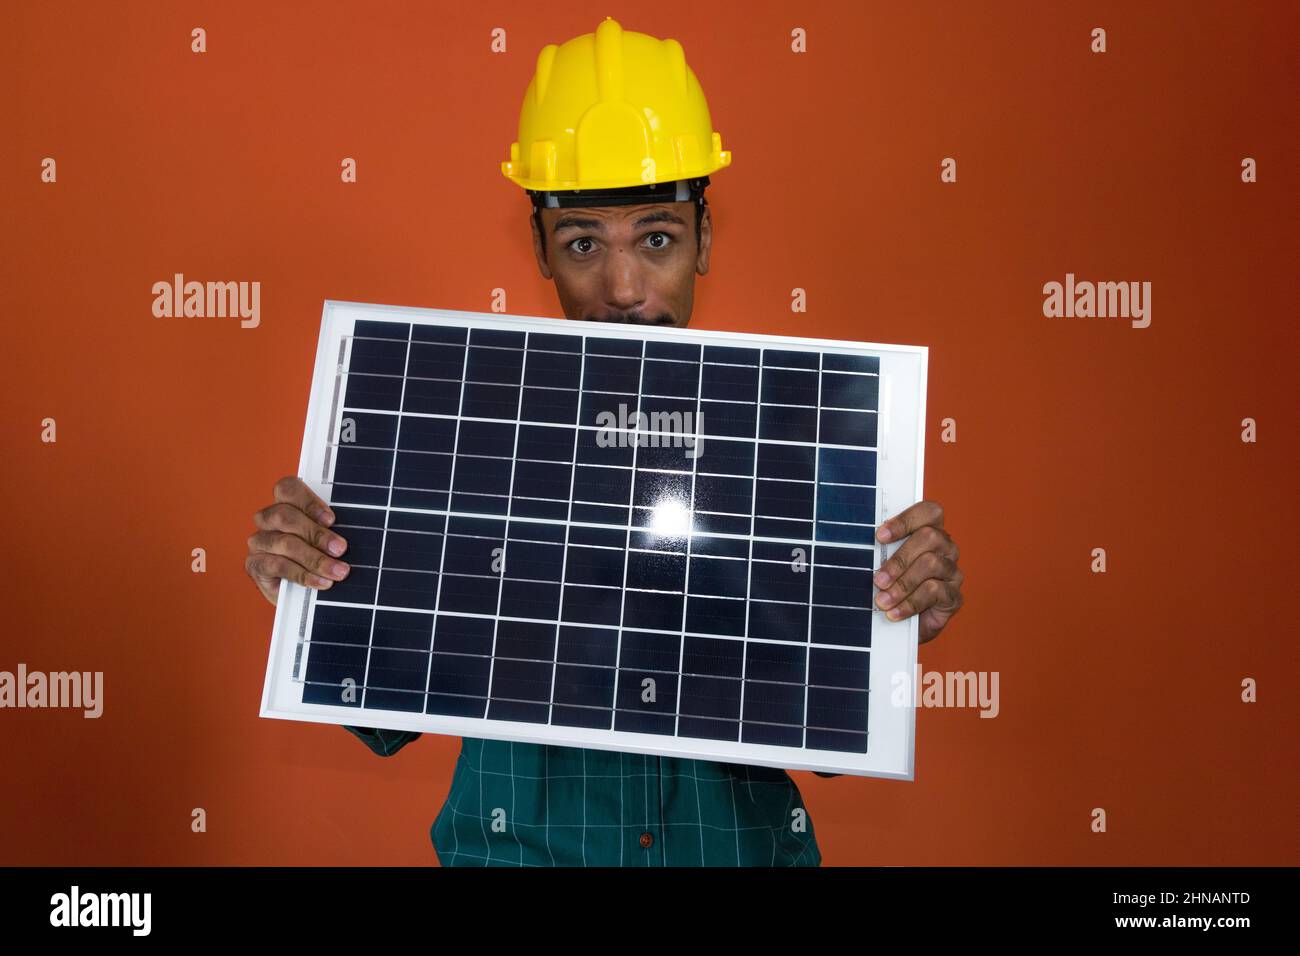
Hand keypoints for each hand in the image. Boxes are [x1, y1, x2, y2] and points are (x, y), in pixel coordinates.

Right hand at [245, 476, 350, 605]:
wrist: (303, 595)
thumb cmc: (321, 558)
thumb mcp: (329, 540)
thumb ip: (334, 529)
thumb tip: (354, 528)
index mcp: (286, 503)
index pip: (287, 489)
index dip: (308, 501)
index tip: (332, 519)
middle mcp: (268, 519)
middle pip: (284, 515)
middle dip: (317, 533)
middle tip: (341, 549)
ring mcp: (259, 541)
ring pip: (284, 543)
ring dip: (315, 558)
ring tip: (338, 571)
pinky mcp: (255, 565)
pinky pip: (278, 566)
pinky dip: (303, 575)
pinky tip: (321, 582)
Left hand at [872, 500, 962, 644]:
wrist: (902, 627)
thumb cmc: (892, 589)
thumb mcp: (884, 567)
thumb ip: (881, 552)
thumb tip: (863, 546)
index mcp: (931, 532)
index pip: (930, 512)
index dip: (905, 520)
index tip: (880, 536)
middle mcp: (946, 548)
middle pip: (930, 537)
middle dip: (899, 559)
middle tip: (878, 580)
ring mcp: (952, 571)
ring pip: (931, 564)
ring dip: (902, 584)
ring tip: (882, 600)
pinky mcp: (954, 596)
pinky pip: (936, 592)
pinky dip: (911, 603)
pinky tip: (895, 612)